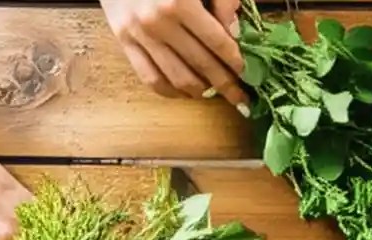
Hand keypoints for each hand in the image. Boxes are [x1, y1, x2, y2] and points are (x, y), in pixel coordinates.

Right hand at [100, 0, 248, 112]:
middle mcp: (158, 22)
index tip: (248, 74)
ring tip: (215, 93)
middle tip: (241, 98)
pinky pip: (150, 78)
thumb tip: (235, 34)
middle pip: (201, 64)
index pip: (218, 42)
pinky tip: (186, 91)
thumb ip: (222, 0)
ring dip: (200, 91)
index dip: (236, 62)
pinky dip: (171, 91)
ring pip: (177, 78)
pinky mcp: (123, 41)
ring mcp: (138, 34)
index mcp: (180, 2)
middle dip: (226, 85)